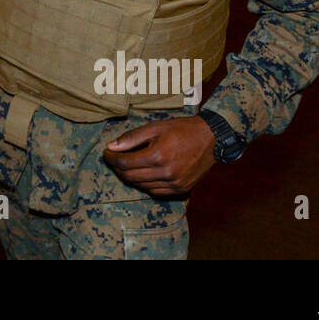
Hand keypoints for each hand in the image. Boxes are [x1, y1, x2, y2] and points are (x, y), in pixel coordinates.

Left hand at [101, 116, 215, 197]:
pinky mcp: (181, 189)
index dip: (111, 158)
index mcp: (157, 156)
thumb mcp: (155, 127)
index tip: (106, 152)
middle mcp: (165, 173)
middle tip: (114, 158)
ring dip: (130, 177)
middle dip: (118, 168)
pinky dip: (145, 184)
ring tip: (128, 165)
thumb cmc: (182, 129)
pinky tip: (144, 174)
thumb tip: (111, 146)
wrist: (211, 138)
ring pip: (141, 186)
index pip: (124, 163)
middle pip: (130, 177)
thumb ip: (132, 138)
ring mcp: (174, 184)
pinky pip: (155, 192)